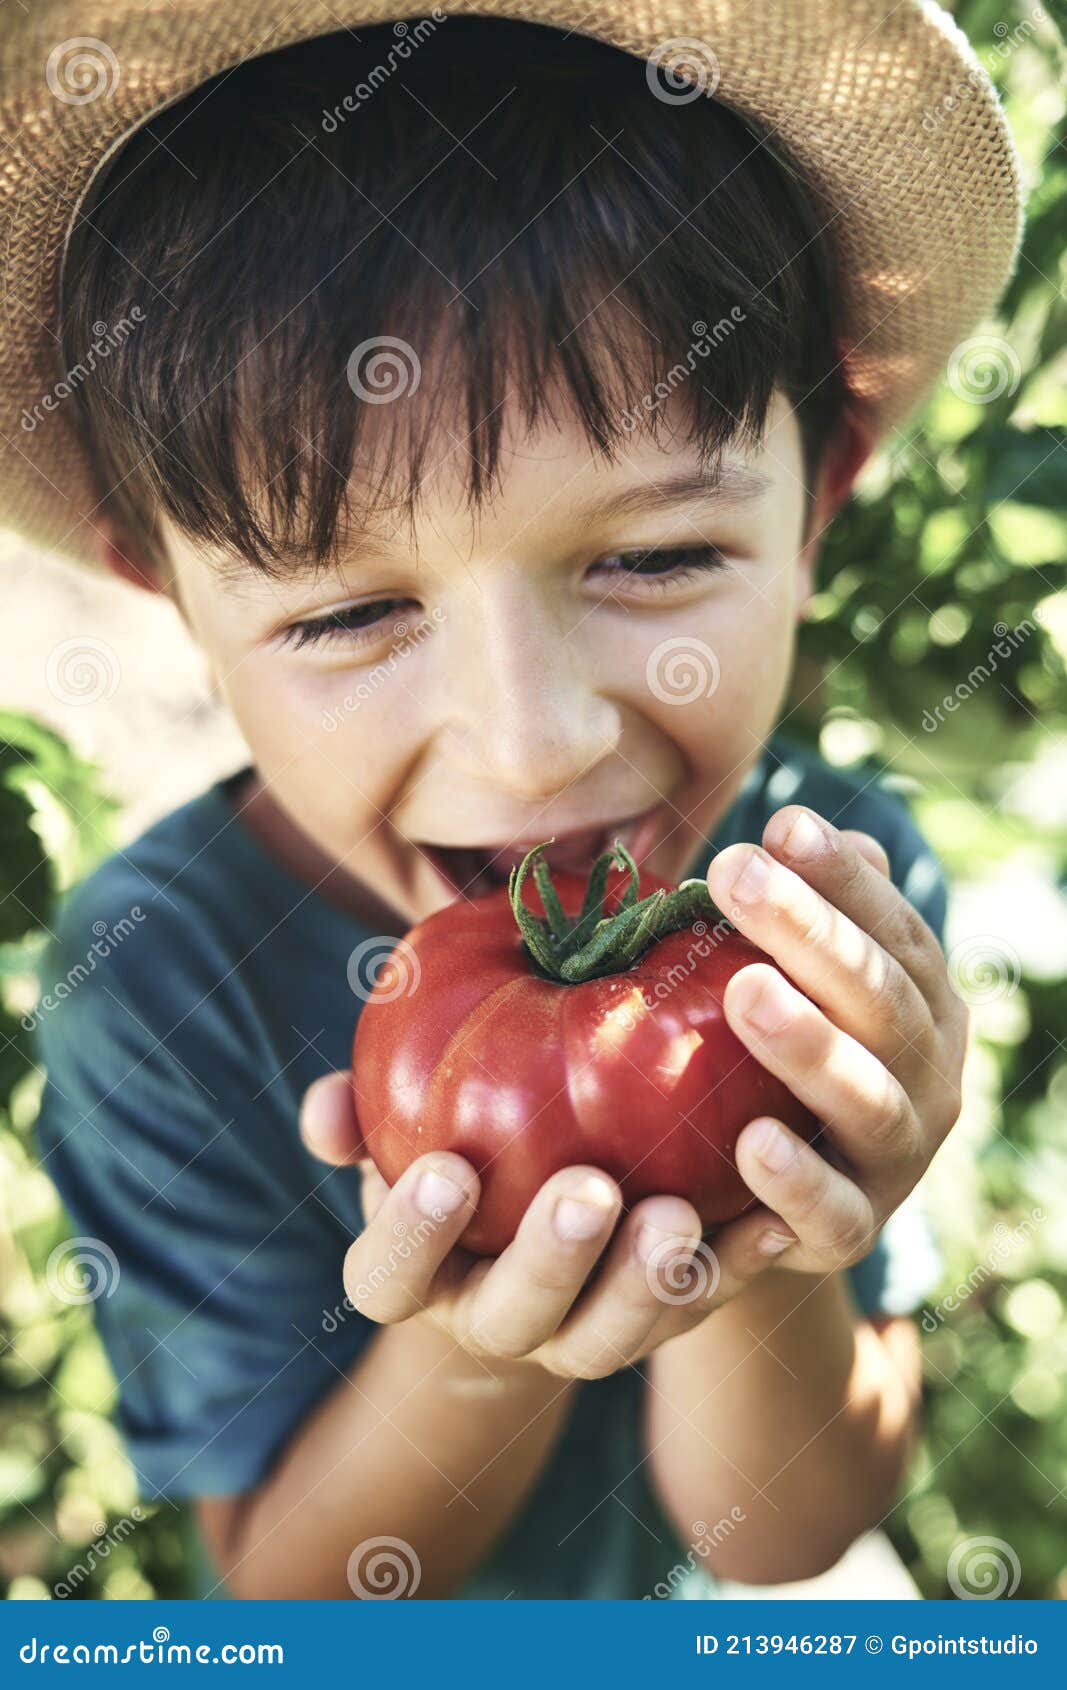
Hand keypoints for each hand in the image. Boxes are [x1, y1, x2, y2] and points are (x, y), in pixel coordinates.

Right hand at [301, 1074, 806, 1380]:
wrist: (537, 1204)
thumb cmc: (453, 1141)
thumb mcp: (400, 1122)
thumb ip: (359, 1114)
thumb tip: (324, 1108)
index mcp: (416, 1277)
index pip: (388, 1279)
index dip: (411, 1237)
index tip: (447, 1170)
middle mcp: (496, 1322)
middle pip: (513, 1318)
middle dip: (552, 1261)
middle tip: (591, 1190)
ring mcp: (581, 1334)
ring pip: (610, 1341)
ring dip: (646, 1286)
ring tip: (678, 1218)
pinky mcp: (661, 1320)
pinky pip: (703, 1309)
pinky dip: (739, 1267)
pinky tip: (773, 1218)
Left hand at [702, 804, 967, 1277]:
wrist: (773, 1206)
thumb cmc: (775, 1063)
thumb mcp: (794, 986)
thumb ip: (799, 921)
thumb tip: (789, 829)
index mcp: (921, 1002)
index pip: (892, 928)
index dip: (842, 878)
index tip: (781, 824)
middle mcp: (929, 1073)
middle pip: (878, 997)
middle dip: (809, 932)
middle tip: (734, 873)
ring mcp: (899, 1155)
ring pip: (868, 1099)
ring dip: (809, 1044)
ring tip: (743, 992)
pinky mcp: (855, 1230)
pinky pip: (834, 1213)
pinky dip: (798, 1180)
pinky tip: (751, 1142)